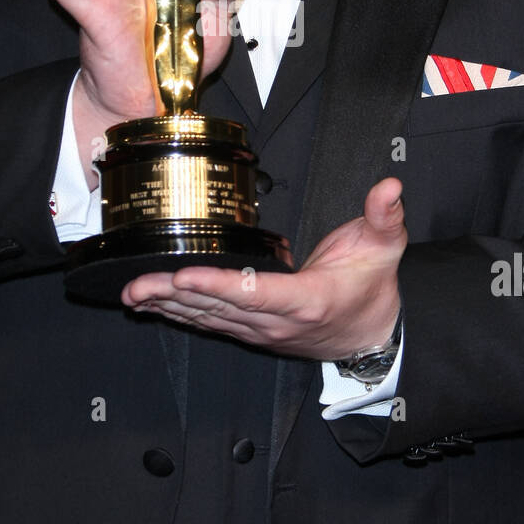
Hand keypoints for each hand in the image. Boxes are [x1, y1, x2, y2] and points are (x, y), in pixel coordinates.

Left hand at [121, 178, 406, 360]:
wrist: (373, 335)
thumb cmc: (372, 288)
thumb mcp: (385, 247)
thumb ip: (384, 216)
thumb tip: (390, 187)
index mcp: (308, 301)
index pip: (256, 292)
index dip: (218, 284)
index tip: (185, 274)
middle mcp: (278, 322)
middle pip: (219, 308)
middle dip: (174, 295)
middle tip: (137, 283)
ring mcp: (262, 332)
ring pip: (209, 319)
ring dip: (168, 307)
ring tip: (134, 294)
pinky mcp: (252, 333)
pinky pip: (210, 324)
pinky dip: (179, 314)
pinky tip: (152, 307)